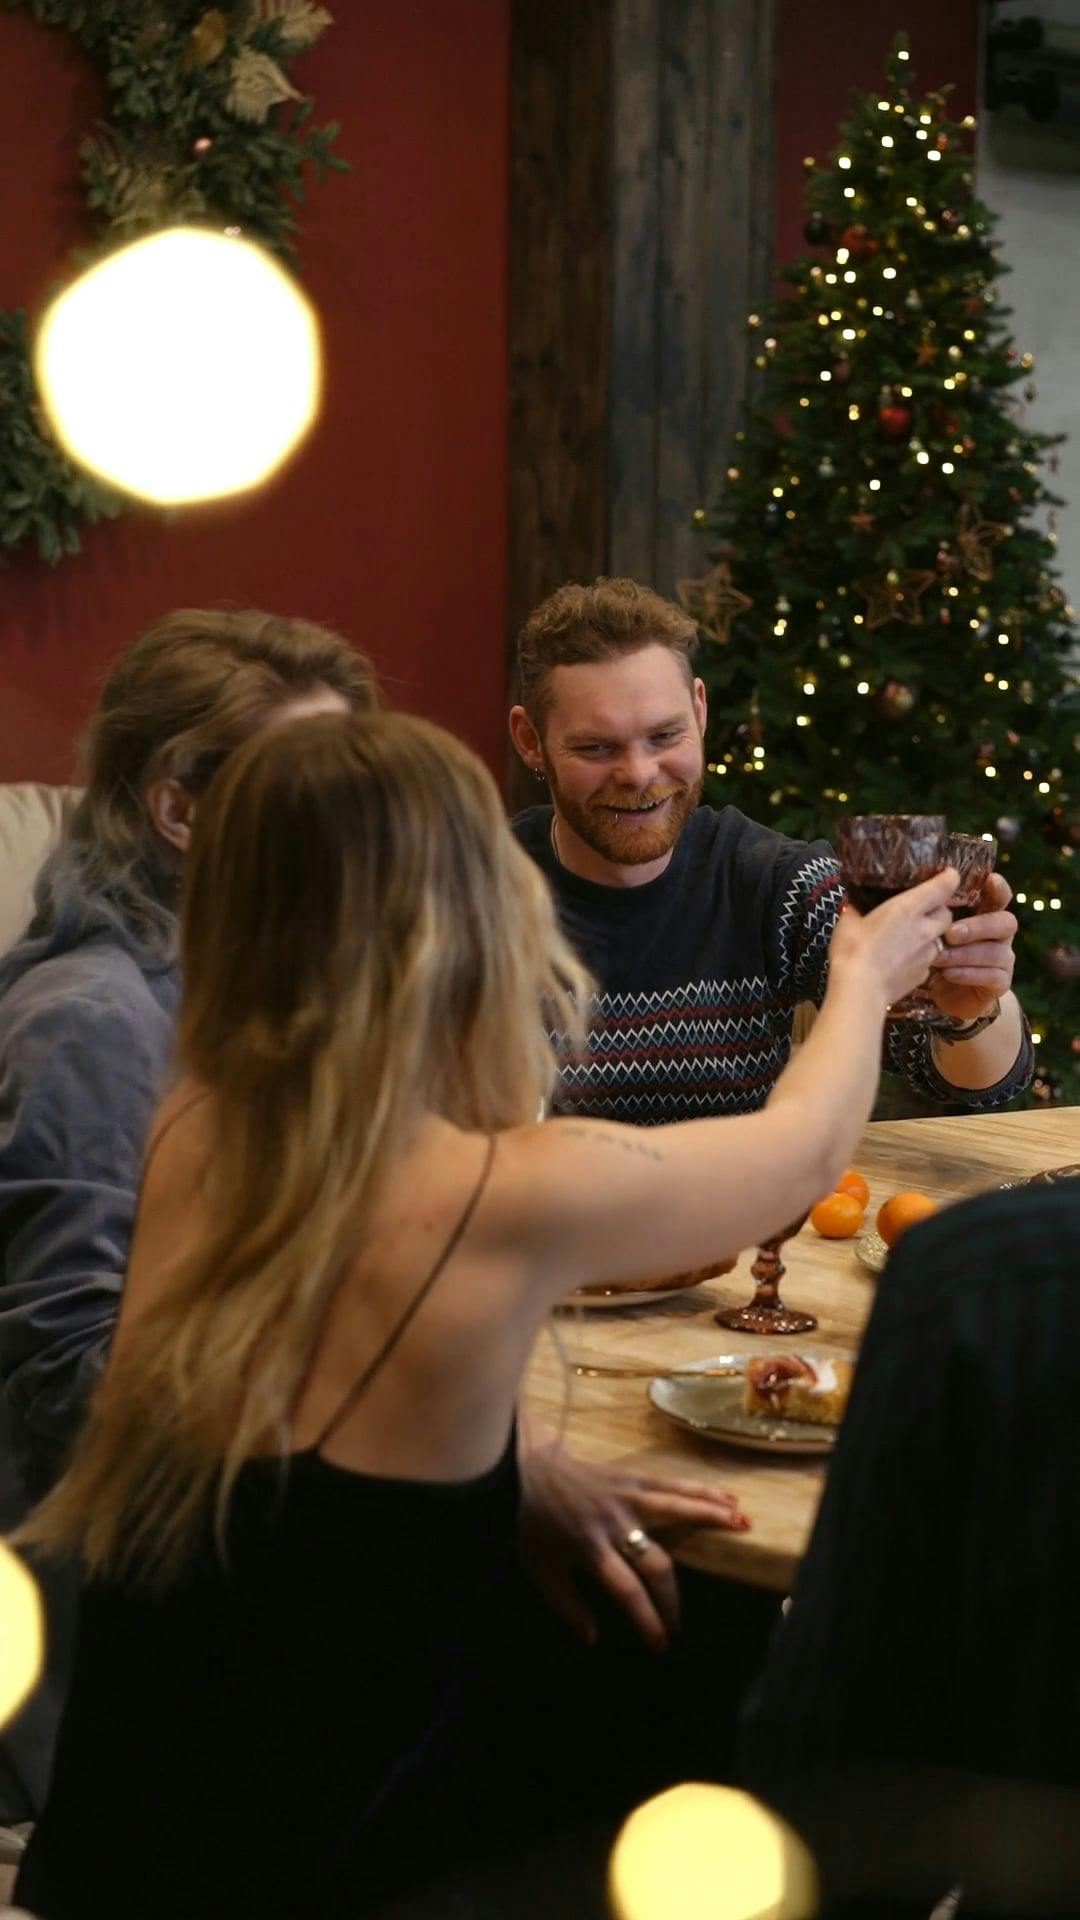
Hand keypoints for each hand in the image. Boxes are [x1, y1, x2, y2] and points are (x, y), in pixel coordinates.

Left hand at [518, 1441, 748, 1652]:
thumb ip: (566, 1605)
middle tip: (680, 1624)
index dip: (647, 1618)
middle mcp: (613, 1523)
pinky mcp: (634, 1479)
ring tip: (745, 1525)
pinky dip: (703, 1492)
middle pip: (655, 1561)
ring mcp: (627, 1497)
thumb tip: (593, 1639)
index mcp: (589, 1547)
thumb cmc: (536, 1522)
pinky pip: (673, 1486)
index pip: (625, 1589)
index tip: (661, 1643)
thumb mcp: (539, 1568)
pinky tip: (729, 1498)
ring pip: (675, 1508)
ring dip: (711, 1516)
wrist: (531, 1468)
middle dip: (672, 1597)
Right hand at [830, 867, 956, 1008]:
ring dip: (931, 935)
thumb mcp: (848, 922)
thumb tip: (855, 903)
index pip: (944, 886)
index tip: (947, 874)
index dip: (949, 877)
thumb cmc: (852, 951)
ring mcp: (927, 954)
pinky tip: (903, 960)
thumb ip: (856, 909)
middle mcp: (925, 929)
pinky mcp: (923, 975)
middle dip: (939, 910)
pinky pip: (929, 961)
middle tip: (924, 911)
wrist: (860, 992)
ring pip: (940, 939)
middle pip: (947, 914)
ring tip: (912, 938)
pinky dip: (921, 957)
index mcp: (909, 908)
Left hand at [928, 870, 1016, 1021]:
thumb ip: (939, 913)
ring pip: (995, 952)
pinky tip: (948, 974)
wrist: (948, 996)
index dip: (999, 888)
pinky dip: (968, 974)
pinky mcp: (1001, 983)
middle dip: (978, 926)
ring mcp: (1004, 960)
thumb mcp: (937, 933)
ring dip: (964, 954)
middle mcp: (1001, 936)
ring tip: (939, 958)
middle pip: (1005, 923)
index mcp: (987, 916)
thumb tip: (931, 885)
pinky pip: (991, 976)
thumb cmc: (941, 955)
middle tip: (950, 933)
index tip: (991, 878)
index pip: (1000, 898)